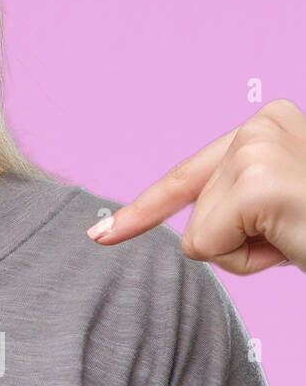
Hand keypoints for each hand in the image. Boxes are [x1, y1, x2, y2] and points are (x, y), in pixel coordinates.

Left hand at [86, 99, 305, 273]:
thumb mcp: (283, 213)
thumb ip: (238, 205)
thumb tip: (185, 234)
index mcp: (270, 124)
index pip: (190, 174)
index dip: (143, 209)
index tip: (100, 234)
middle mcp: (262, 123)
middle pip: (194, 207)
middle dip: (236, 241)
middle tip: (297, 235)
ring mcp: (258, 147)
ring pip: (198, 229)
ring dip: (248, 254)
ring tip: (301, 237)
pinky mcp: (257, 181)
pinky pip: (206, 246)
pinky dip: (247, 262)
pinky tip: (293, 241)